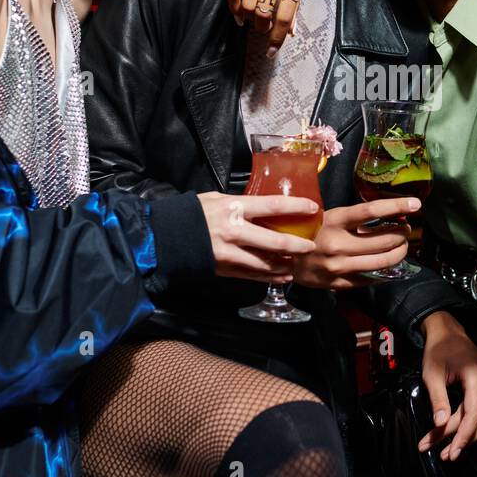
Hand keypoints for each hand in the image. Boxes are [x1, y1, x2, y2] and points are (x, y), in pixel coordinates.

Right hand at [195, 192, 317, 282]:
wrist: (163, 236)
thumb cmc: (192, 213)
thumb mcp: (217, 199)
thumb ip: (241, 205)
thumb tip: (265, 208)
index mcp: (234, 208)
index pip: (273, 206)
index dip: (296, 207)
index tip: (313, 208)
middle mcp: (234, 231)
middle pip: (275, 242)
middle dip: (297, 246)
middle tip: (310, 247)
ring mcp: (229, 253)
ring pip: (265, 264)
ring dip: (284, 266)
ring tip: (296, 265)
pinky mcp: (224, 269)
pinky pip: (251, 275)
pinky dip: (268, 277)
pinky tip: (281, 277)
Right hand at [227, 0, 306, 55]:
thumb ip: (294, 2)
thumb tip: (291, 32)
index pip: (287, 14)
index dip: (278, 37)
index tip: (270, 51)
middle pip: (264, 13)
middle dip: (261, 28)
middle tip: (260, 29)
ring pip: (248, 5)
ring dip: (247, 19)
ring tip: (250, 20)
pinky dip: (234, 8)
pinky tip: (238, 14)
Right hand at [292, 198, 419, 289]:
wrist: (283, 260)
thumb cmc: (308, 232)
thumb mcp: (326, 217)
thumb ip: (353, 219)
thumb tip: (388, 217)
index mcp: (334, 222)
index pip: (371, 211)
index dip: (397, 206)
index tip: (415, 204)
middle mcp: (338, 244)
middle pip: (384, 240)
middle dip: (403, 235)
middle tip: (406, 230)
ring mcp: (339, 267)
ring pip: (383, 262)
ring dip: (399, 252)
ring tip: (401, 246)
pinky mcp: (339, 283)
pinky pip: (371, 278)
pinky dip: (384, 270)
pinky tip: (386, 262)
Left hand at [418, 311, 476, 460]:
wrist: (448, 334)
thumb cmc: (439, 352)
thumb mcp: (432, 374)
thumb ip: (438, 399)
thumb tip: (439, 425)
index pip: (472, 414)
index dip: (460, 435)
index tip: (447, 450)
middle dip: (460, 439)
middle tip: (441, 453)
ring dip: (473, 439)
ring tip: (454, 453)